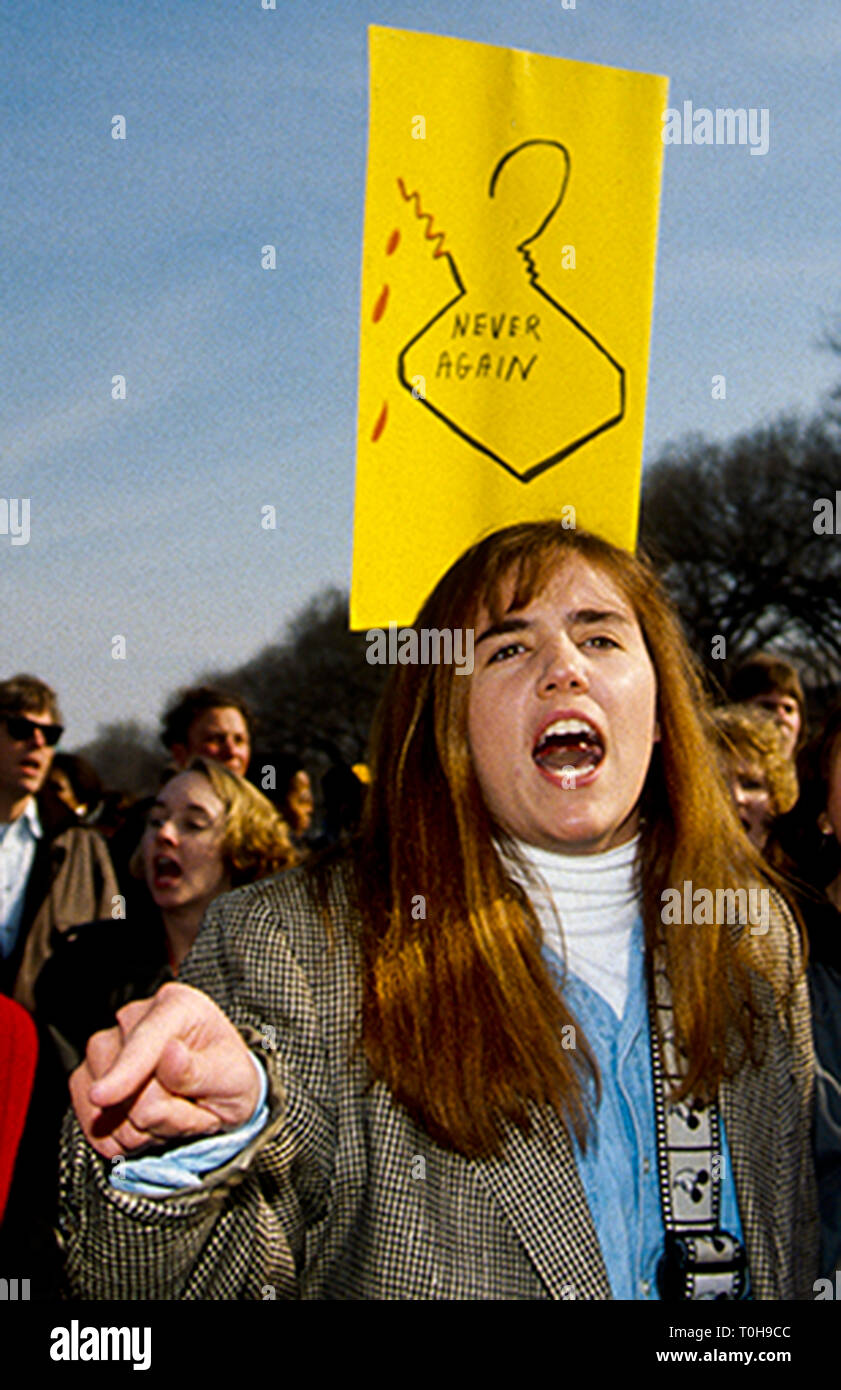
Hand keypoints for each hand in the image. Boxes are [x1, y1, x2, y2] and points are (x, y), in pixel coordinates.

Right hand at [69, 982, 261, 1159]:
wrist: (215, 1094)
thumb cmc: (226, 1078)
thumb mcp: (233, 1078)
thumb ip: (200, 1070)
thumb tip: (170, 1055)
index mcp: (176, 1006)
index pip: (144, 1043)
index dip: (124, 1072)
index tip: (102, 1096)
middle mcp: (134, 1019)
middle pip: (128, 1091)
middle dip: (164, 1117)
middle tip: (192, 1107)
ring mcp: (104, 1048)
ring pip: (106, 1113)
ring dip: (146, 1131)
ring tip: (172, 1113)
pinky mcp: (85, 1078)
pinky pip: (90, 1126)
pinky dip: (122, 1139)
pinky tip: (147, 1124)